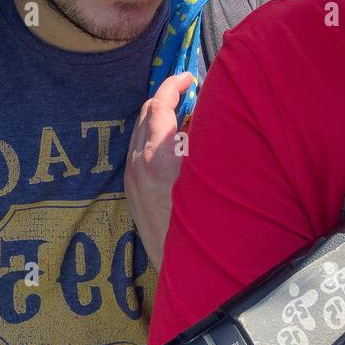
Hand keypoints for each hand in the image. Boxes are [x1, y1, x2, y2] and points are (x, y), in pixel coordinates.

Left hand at [125, 72, 192, 269]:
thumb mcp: (213, 173)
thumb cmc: (209, 222)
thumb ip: (206, 138)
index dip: (175, 84)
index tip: (188, 76)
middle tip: (189, 93)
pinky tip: (173, 142)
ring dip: (159, 116)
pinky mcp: (130, 190)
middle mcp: (138, 163)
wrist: (187, 268)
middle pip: (147, 112)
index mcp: (159, 156)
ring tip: (183, 114)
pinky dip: (153, 135)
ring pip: (139, 130)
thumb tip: (206, 111)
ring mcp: (131, 177)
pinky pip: (137, 148)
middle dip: (167, 97)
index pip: (161, 105)